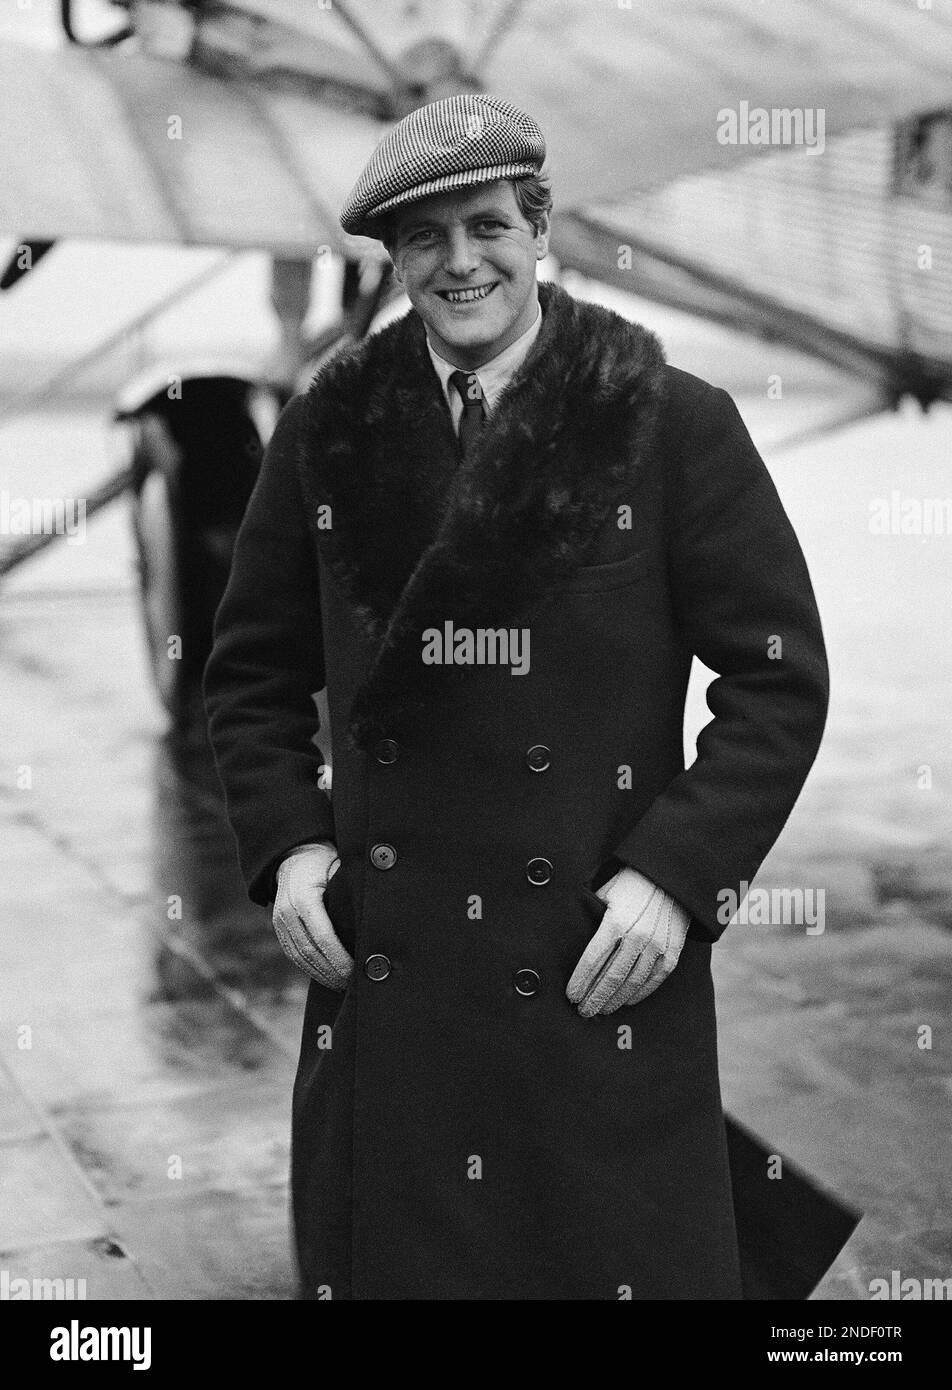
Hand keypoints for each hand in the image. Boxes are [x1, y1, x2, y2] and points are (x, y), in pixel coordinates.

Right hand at [272, 842, 353, 989]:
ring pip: (300, 958)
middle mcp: (287, 912)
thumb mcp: (340, 870)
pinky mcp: (279, 930)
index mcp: (304, 897)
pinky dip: (311, 969)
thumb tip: (376, 919)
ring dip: (322, 975)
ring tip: (343, 986)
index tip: (356, 971)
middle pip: (310, 952)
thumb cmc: (327, 862)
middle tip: (354, 985)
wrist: (295, 855)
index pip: (322, 936)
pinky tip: (328, 977)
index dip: (339, 958)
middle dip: (332, 972)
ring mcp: (280, 922)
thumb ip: (352, 892)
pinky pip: (294, 955)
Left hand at [566, 868, 689, 1016]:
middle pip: (611, 977)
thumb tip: (570, 931)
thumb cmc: (631, 882)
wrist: (670, 876)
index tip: (571, 996)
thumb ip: (590, 913)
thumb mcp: (605, 891)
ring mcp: (657, 946)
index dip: (580, 982)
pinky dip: (639, 994)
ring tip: (601, 1010)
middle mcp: (637, 937)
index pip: (592, 961)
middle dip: (594, 998)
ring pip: (632, 983)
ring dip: (615, 1000)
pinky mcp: (672, 952)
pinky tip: (626, 1000)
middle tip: (583, 1011)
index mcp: (616, 921)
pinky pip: (654, 980)